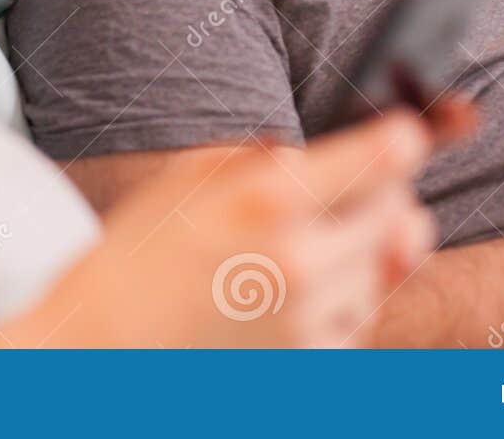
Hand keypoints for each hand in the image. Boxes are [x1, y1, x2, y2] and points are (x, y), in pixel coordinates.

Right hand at [17, 114, 434, 347]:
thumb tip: (328, 153)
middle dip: (382, 194)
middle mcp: (300, 260)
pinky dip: (342, 307)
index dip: (407, 138)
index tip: (406, 133)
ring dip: (361, 254)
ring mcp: (309, 323)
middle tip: (342, 193)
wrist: (96, 352)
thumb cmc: (135, 257)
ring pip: (384, 271)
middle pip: (398, 211)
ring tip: (296, 252)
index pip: (386, 157)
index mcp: (267, 199)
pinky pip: (360, 324)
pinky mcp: (311, 370)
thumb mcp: (190, 177)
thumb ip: (267, 155)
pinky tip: (290, 299)